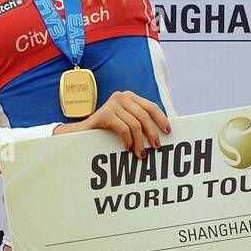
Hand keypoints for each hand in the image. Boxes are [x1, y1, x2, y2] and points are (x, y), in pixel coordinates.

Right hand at [52, 90, 170, 158]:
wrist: (81, 132)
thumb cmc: (107, 129)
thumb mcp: (126, 122)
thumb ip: (139, 121)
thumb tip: (162, 131)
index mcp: (130, 97)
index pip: (151, 106)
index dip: (161, 119)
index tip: (168, 132)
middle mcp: (122, 96)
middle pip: (145, 116)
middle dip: (152, 133)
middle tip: (156, 147)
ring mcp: (112, 104)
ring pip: (135, 124)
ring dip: (140, 142)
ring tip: (141, 154)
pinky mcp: (105, 113)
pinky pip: (123, 129)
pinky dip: (128, 141)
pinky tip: (127, 149)